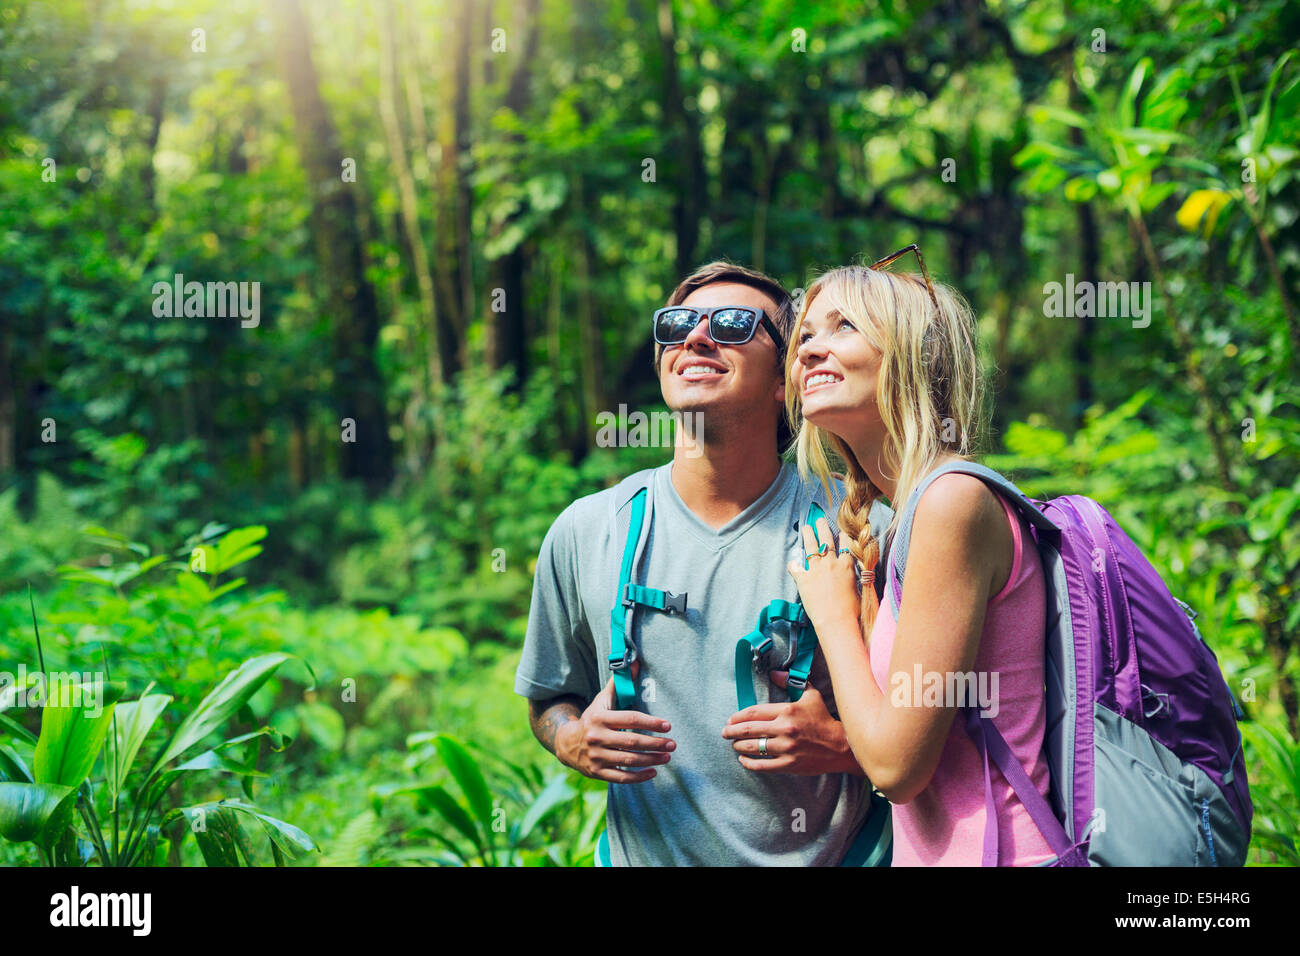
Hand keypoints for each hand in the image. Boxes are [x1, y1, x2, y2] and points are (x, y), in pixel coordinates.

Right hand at [556, 672, 674, 783]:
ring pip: (628, 760)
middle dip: (655, 743)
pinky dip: (638, 777)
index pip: (630, 719)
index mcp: (600, 718)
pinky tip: (653, 772)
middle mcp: (597, 737)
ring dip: (651, 759)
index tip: (667, 725)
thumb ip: (618, 685)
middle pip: (631, 741)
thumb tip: (634, 663)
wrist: (566, 744)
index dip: (650, 722)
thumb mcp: (601, 701)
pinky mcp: (597, 772)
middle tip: (672, 744)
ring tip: (667, 756)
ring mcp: (596, 757)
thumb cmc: (592, 719)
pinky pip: (621, 777)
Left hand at [722, 671, 860, 774]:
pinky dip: (749, 763)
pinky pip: (762, 765)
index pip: (753, 712)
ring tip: (733, 745)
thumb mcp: (810, 695)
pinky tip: (743, 760)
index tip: (730, 720)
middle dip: (732, 732)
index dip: (737, 717)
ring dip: (738, 746)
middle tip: (725, 733)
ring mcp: (786, 748)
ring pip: (753, 747)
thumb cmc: (823, 718)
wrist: (840, 745)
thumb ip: (791, 682)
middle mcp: (784, 729)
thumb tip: (774, 673)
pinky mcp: (789, 764)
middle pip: (749, 730)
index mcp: (787, 711)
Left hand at [787, 518, 860, 641]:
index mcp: (847, 566)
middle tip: (819, 520)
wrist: (836, 620)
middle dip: (822, 528)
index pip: (845, 545)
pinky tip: (792, 562)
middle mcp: (831, 564)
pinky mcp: (803, 579)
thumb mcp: (859, 591)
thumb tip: (856, 580)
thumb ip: (854, 580)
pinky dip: (793, 565)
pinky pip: (795, 568)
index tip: (840, 529)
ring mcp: (816, 570)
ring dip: (807, 536)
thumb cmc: (851, 610)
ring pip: (811, 547)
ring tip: (805, 528)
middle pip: (827, 540)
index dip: (843, 535)